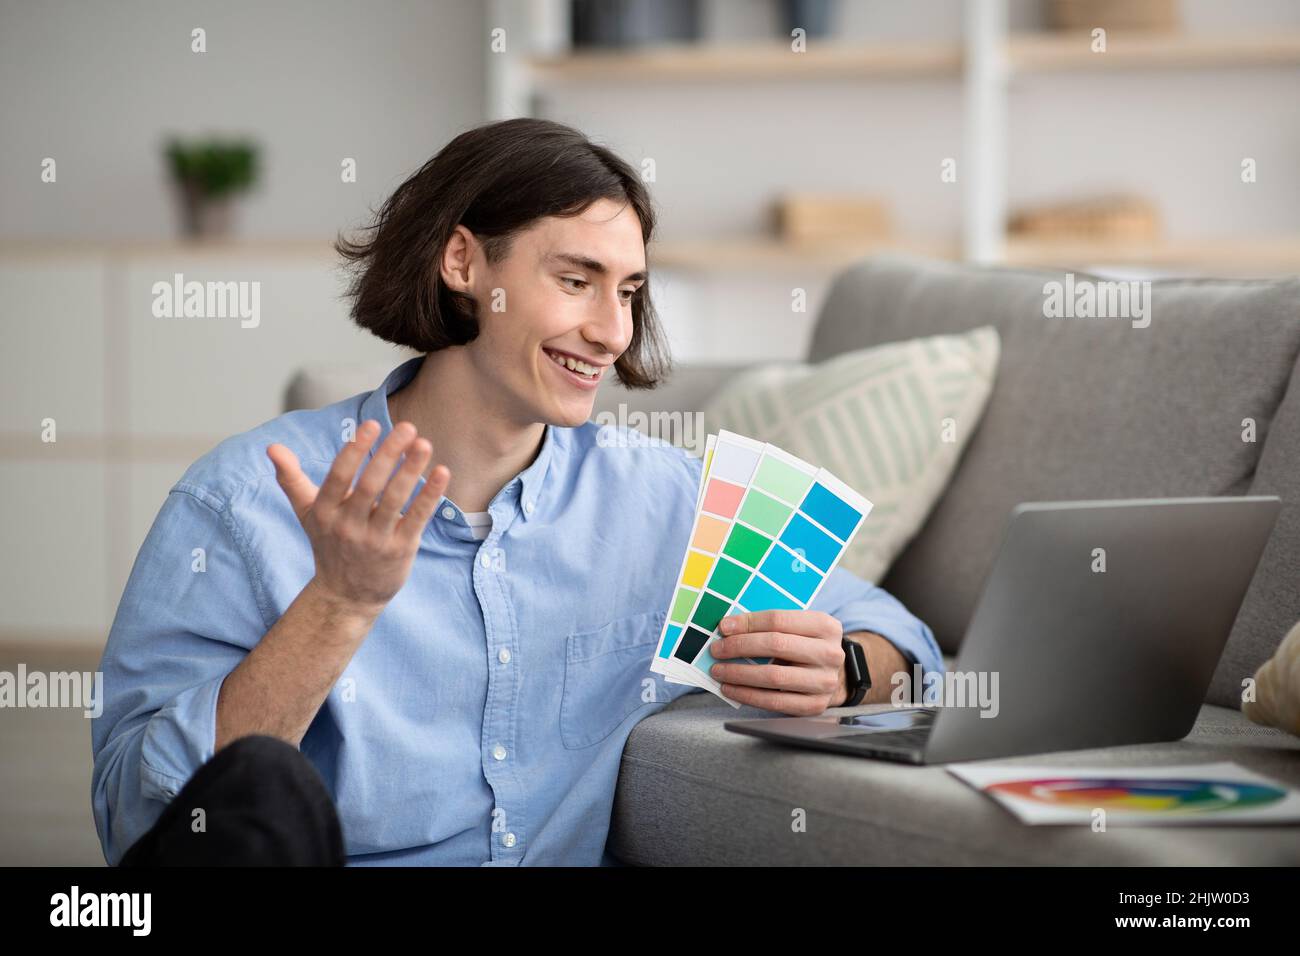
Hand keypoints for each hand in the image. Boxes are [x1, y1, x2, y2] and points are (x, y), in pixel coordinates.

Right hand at [267, 419, 449, 614]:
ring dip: (411, 471)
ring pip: (394, 500)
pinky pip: (416, 518)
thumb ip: (291, 479)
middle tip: (407, 427)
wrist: (346, 596)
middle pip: (369, 486)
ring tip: (424, 444)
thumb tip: (272, 447)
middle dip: (388, 455)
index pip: (338, 477)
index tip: (371, 424)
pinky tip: (442, 472)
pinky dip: (430, 496)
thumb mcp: (307, 514)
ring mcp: (375, 540)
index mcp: (325, 512)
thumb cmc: (329, 544)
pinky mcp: (400, 550)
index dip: (354, 451)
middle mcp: (348, 526)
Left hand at [709, 609, 844, 715]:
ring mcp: (824, 681)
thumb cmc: (805, 646)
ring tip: (718, 671)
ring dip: (739, 673)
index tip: (723, 627)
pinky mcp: (815, 705)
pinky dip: (747, 695)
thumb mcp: (798, 629)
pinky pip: (775, 701)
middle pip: (776, 645)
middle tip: (716, 649)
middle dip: (740, 646)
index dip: (748, 623)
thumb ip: (770, 626)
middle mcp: (829, 653)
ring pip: (774, 676)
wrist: (834, 676)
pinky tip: (730, 689)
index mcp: (824, 625)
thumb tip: (728, 629)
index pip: (779, 619)